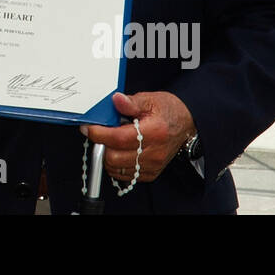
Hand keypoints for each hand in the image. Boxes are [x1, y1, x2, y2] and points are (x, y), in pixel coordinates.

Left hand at [80, 91, 195, 183]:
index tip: (89, 128)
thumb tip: (116, 100)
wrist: (185, 122)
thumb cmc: (168, 111)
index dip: (99, 133)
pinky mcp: (151, 173)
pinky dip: (117, 164)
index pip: (118, 138)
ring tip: (113, 140)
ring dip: (108, 155)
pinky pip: (125, 175)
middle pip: (114, 157)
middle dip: (102, 144)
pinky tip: (121, 150)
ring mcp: (153, 165)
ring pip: (117, 168)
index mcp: (154, 132)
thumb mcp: (150, 99)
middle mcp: (154, 152)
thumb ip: (131, 101)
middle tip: (102, 132)